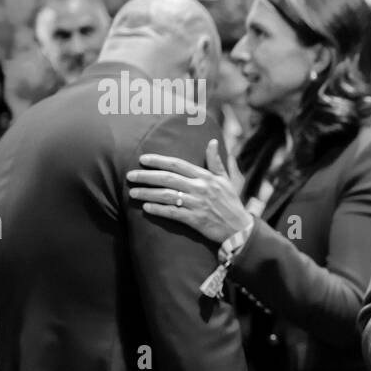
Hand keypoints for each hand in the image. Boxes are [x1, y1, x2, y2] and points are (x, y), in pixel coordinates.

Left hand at [127, 140, 252, 243]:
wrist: (240, 228)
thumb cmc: (231, 203)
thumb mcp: (226, 180)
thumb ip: (215, 161)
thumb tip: (211, 142)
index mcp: (206, 177)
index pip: (177, 164)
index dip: (159, 161)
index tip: (143, 159)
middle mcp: (200, 188)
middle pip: (168, 178)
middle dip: (146, 176)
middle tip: (130, 176)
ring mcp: (198, 204)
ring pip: (167, 195)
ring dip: (147, 193)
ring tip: (133, 193)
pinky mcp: (196, 220)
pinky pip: (173, 213)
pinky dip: (158, 210)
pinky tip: (146, 208)